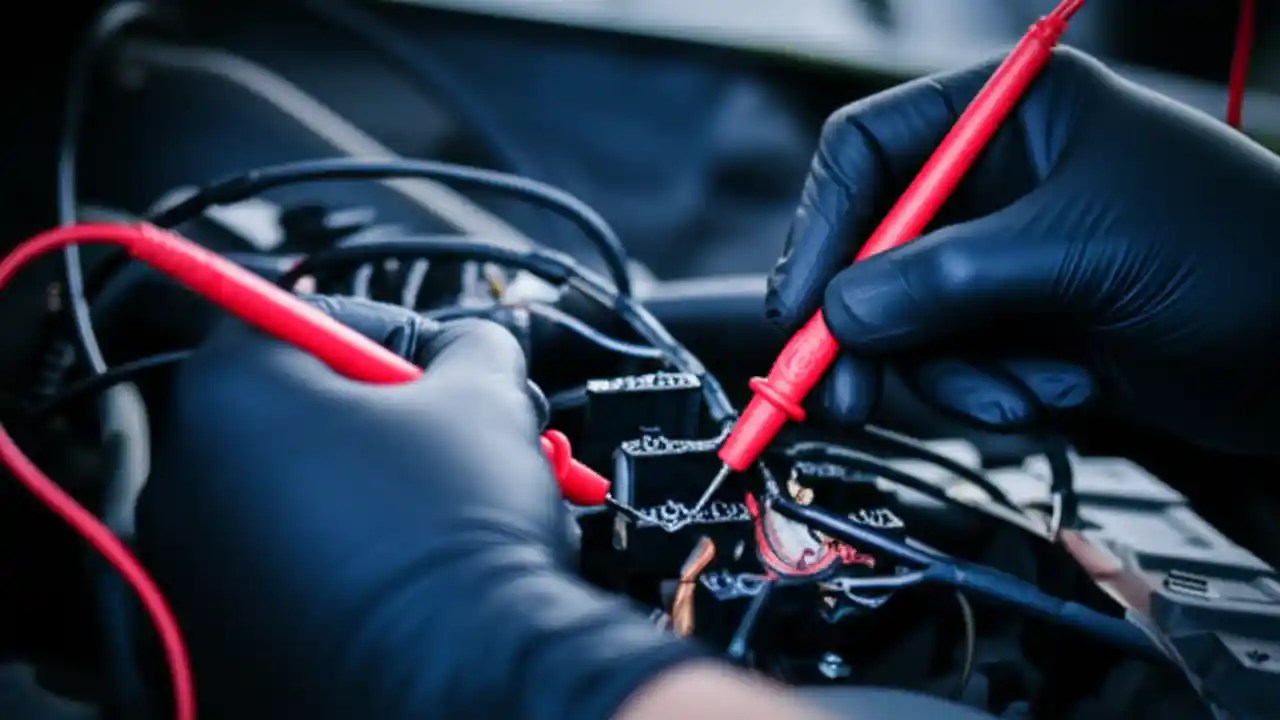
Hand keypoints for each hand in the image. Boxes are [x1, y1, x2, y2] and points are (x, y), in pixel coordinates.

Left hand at [136, 296, 700, 718]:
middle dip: (376, 409)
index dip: (385, 326)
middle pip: (289, 405)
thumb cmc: (458, 537)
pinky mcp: (212, 634)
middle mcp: (182, 477)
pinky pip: (271, 566)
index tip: (431, 357)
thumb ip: (470, 343)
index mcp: (232, 392)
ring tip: (432, 504)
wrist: (463, 674)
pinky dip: (329, 553)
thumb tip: (469, 349)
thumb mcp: (485, 395)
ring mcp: (188, 567)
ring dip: (356, 480)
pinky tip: (400, 561)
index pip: (302, 315)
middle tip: (444, 431)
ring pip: (282, 490)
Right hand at [766, 48, 1279, 453]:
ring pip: (910, 323)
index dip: (821, 226)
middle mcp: (994, 181)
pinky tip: (1067, 390)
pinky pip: (957, 366)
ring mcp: (1004, 258)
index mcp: (1006, 115)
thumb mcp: (1080, 251)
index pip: (866, 150)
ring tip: (1031, 391)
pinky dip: (997, 393)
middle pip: (873, 249)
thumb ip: (946, 281)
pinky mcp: (1021, 326)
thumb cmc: (1237, 257)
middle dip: (868, 329)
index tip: (798, 306)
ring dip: (958, 374)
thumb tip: (839, 312)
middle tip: (846, 396)